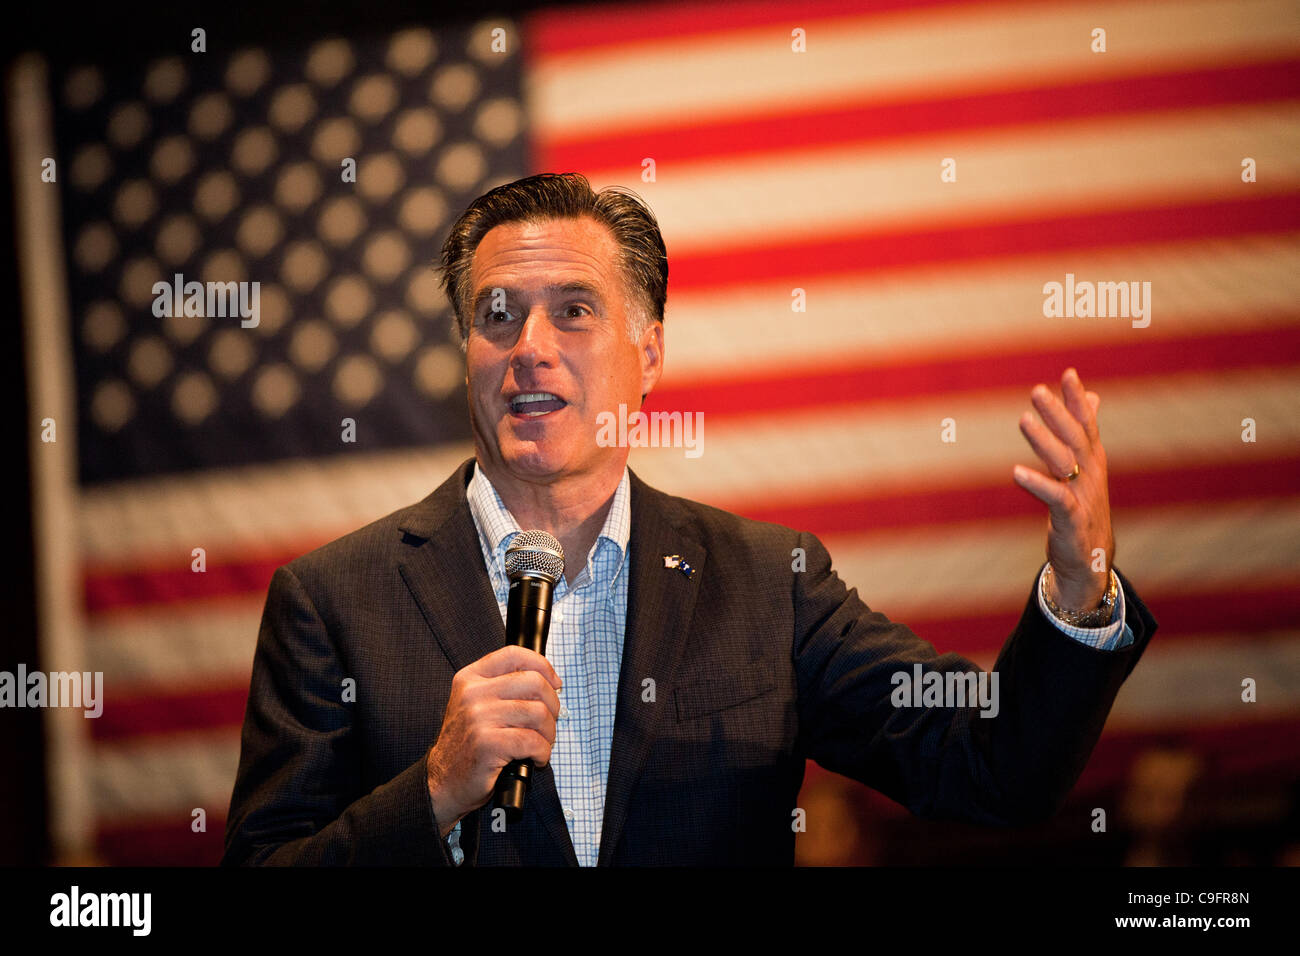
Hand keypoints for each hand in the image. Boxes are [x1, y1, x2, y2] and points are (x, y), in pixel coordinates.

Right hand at [426, 644, 561, 837]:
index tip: (554, 682)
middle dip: (552, 704)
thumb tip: (547, 680)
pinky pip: (533, 741)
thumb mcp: (476, 705)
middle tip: (549, 722)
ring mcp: (478, 718)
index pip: (513, 654)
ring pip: (538, 713)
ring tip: (542, 744)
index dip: (542, 665)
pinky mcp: (487, 744)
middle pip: (534, 682)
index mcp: (470, 679)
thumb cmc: (468, 745)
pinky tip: (535, 758)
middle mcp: (472, 694)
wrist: (443, 782)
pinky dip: (543, 752)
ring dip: (549, 733)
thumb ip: (503, 687)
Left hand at [1012, 367, 1114, 611]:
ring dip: (1044, 441)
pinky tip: (1016, 472)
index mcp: (1093, 461)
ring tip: (1024, 420)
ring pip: (1064, 463)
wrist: (1090, 561)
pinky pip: (1055, 498)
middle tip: (1037, 390)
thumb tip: (1092, 397)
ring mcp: (1083, 497)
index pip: (1087, 424)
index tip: (1069, 372)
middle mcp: (1091, 475)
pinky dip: (1037, 484)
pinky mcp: (1072, 521)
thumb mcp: (1086, 469)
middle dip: (1058, 413)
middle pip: (1075, 438)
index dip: (1078, 400)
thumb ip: (1085, 433)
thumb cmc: (1083, 510)